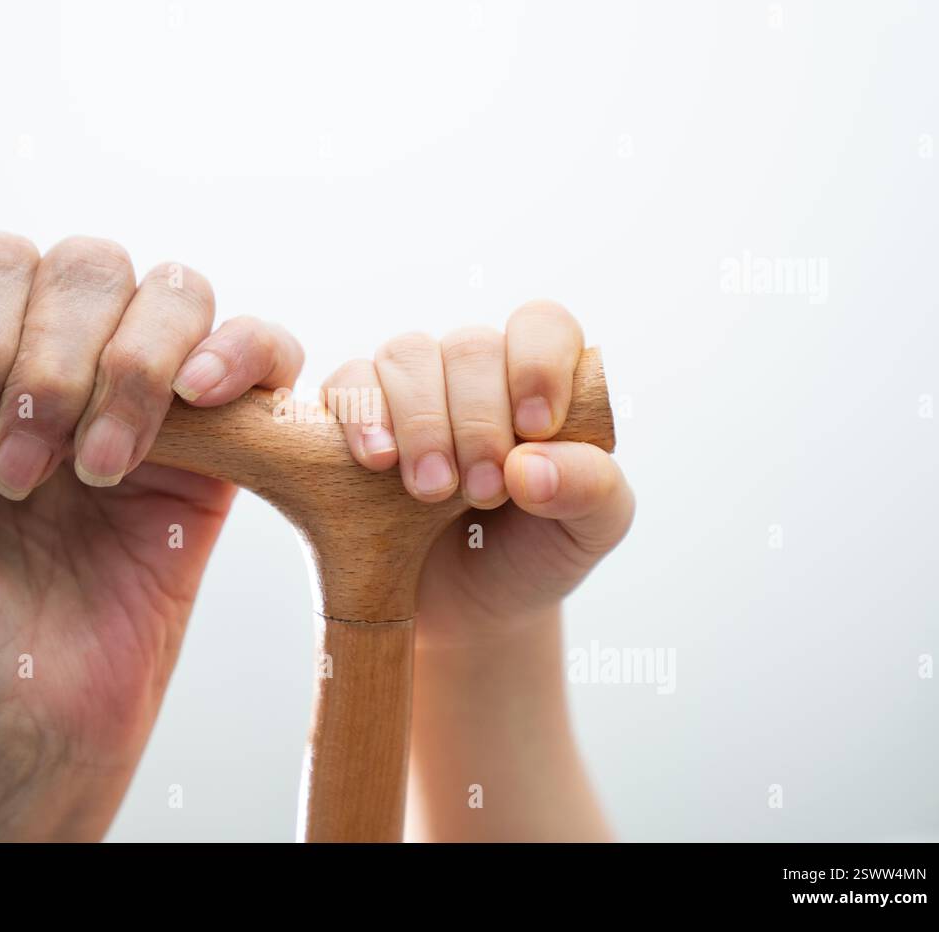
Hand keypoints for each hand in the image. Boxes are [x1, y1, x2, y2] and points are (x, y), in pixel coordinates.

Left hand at [0, 232, 301, 839]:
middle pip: (90, 265)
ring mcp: (150, 404)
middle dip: (52, 365)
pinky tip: (197, 399)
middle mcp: (66, 363)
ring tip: (98, 473)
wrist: (12, 723)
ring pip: (176, 293)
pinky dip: (241, 352)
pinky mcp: (222, 452)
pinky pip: (265, 353)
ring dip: (132, 370)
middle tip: (19, 477)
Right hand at [321, 300, 633, 646]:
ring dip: (421, 422)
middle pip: (470, 346)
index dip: (536, 365)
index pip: (540, 326)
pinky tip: (377, 461)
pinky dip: (362, 416)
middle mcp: (475, 374)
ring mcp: (411, 390)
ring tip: (431, 490)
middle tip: (484, 492)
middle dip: (478, 420)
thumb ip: (589, 489)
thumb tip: (530, 465)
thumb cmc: (535, 555)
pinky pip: (348, 384)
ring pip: (406, 357)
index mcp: (540, 381)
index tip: (535, 430)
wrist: (465, 612)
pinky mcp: (355, 417)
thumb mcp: (591, 530)